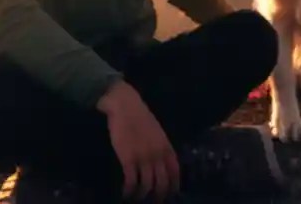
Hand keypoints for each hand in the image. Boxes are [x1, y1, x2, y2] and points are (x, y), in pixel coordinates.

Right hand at [97, 80, 179, 200]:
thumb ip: (161, 147)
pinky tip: (125, 193)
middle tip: (154, 201)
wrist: (125, 106)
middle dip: (159, 195)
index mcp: (166, 147)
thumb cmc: (140, 116)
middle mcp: (157, 154)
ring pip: (147, 185)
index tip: (171, 193)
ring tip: (136, 198)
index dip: (174, 185)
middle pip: (163, 182)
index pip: (175, 171)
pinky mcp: (128, 159)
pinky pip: (131, 181)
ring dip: (142, 195)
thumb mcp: (158, 131)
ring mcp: (143, 158)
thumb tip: (162, 162)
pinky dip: (129, 190)